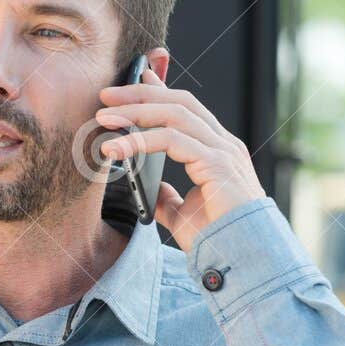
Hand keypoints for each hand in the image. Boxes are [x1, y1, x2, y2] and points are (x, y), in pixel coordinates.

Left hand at [95, 67, 265, 251]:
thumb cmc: (217, 238)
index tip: (130, 84)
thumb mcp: (182, 213)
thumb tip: (147, 188)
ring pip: (174, 114)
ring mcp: (223, 150)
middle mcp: (223, 144)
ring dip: (134, 112)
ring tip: (103, 119)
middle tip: (106, 96)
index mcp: (218, 150)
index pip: (186, 108)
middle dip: (140, 93)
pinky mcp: (217, 163)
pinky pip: (172, 139)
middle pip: (179, 102)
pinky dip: (140, 140)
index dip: (158, 91)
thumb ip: (166, 197)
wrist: (241, 261)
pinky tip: (116, 148)